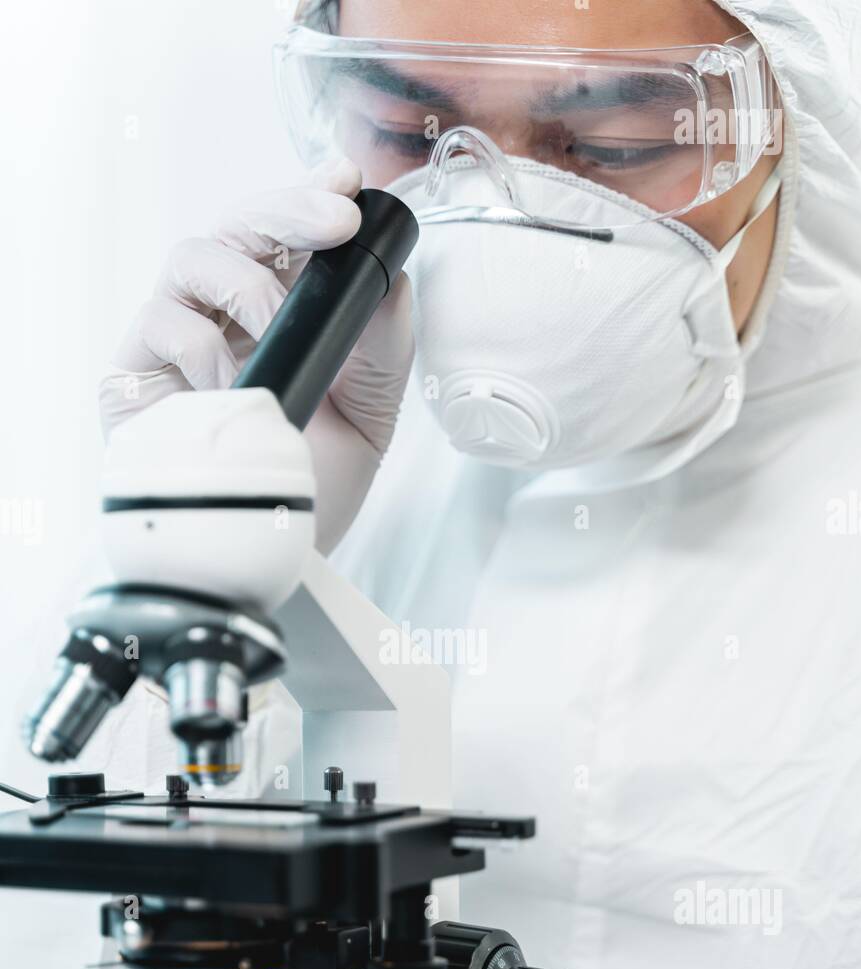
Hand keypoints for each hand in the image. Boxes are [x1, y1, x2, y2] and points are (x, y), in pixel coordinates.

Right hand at [98, 159, 413, 553]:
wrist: (268, 560)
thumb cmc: (309, 484)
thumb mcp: (370, 415)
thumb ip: (383, 347)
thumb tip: (391, 280)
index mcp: (281, 312)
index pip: (289, 236)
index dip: (311, 196)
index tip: (347, 181)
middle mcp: (226, 314)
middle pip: (240, 228)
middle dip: (287, 209)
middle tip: (334, 219)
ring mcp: (177, 338)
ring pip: (193, 256)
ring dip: (247, 282)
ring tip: (276, 328)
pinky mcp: (135, 373)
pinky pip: (164, 323)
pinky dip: (206, 347)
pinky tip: (233, 385)